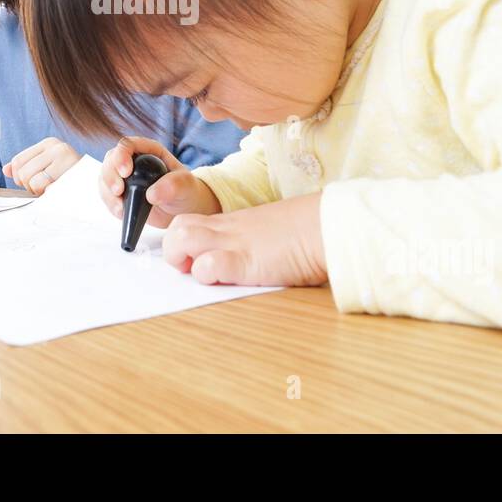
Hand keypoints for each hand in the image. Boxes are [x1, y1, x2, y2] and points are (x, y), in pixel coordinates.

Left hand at [3, 138, 79, 194]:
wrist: (95, 186)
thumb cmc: (70, 179)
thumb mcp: (46, 168)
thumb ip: (26, 167)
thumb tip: (6, 170)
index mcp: (49, 143)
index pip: (18, 161)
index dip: (19, 177)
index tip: (33, 182)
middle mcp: (57, 147)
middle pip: (22, 172)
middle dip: (29, 186)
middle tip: (45, 187)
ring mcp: (64, 158)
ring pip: (31, 181)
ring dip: (39, 191)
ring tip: (53, 188)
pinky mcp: (69, 171)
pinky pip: (44, 188)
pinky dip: (48, 194)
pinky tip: (60, 190)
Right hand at [99, 136, 219, 227]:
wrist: (182, 209)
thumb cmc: (186, 192)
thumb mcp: (186, 186)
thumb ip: (173, 186)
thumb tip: (152, 194)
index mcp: (149, 151)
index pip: (128, 145)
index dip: (122, 155)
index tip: (126, 172)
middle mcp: (134, 160)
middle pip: (111, 159)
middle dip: (110, 175)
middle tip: (118, 191)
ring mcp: (125, 177)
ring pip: (105, 177)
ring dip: (107, 192)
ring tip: (120, 207)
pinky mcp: (120, 193)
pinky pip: (107, 195)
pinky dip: (110, 204)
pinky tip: (121, 212)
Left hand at [162, 192, 327, 286]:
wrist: (328, 225)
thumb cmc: (308, 232)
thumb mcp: (271, 232)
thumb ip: (253, 241)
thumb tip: (252, 258)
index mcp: (233, 223)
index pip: (190, 221)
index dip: (182, 242)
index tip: (193, 259)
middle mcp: (228, 230)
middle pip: (176, 227)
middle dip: (173, 250)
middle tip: (192, 267)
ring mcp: (235, 243)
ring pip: (181, 238)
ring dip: (182, 260)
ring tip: (203, 273)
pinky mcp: (246, 263)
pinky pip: (209, 265)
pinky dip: (207, 275)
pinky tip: (224, 280)